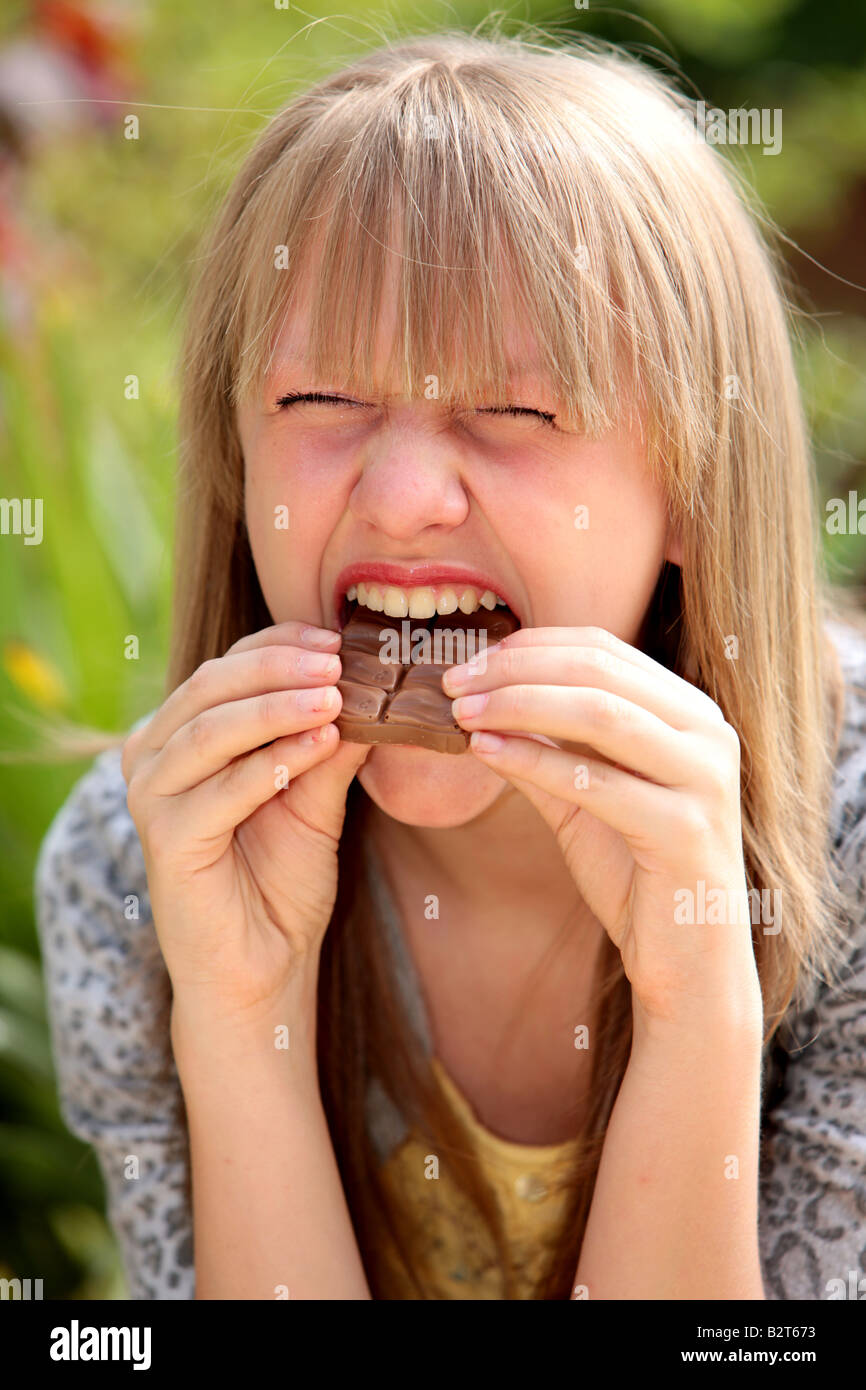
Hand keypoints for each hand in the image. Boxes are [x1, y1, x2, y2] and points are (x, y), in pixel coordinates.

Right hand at [122, 620, 369, 1024]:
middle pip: (213, 687)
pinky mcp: (165, 840)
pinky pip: (222, 789)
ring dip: (278, 707)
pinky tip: (321, 743)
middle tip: (340, 661)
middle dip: (280, 668)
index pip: (227, 667)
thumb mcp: (315, 797)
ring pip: (214, 729)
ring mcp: (151, 798)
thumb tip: (371, 681)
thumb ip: (329, 741)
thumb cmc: (282, 881)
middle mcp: (153, 756)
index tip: (338, 638)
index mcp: (181, 735)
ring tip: (336, 697)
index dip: (281, 646)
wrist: (264, 968)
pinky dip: (274, 762)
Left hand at [443, 626, 762, 1027]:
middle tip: (450, 683)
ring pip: (599, 713)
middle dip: (513, 670)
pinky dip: (534, 759)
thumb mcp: (581, 798)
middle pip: (597, 671)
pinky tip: (485, 753)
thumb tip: (475, 702)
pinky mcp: (685, 830)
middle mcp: (708, 733)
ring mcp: (703, 780)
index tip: (466, 663)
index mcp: (689, 712)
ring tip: (461, 713)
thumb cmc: (637, 873)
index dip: (527, 647)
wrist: (689, 964)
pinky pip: (596, 782)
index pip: (601, 649)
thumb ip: (542, 746)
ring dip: (517, 704)